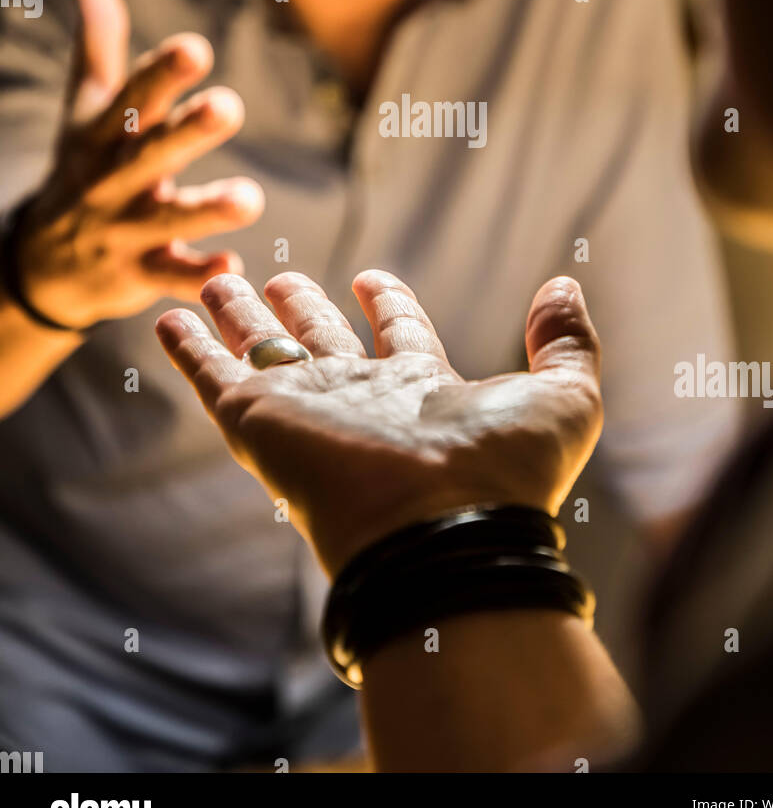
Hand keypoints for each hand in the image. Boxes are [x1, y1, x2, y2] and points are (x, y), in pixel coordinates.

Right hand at [16, 0, 263, 329]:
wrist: (40, 262)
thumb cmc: (82, 169)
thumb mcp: (84, 110)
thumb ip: (100, 47)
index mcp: (107, 132)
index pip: (135, 96)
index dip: (163, 73)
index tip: (196, 48)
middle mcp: (115, 178)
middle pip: (152, 152)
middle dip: (189, 131)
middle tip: (230, 107)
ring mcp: (125, 228)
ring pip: (167, 219)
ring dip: (207, 210)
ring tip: (250, 199)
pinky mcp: (138, 275)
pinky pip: (170, 276)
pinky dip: (198, 275)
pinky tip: (233, 268)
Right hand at [155, 269, 602, 577]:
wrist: (442, 531)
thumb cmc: (506, 474)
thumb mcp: (565, 397)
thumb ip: (567, 341)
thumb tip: (565, 285)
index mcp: (423, 390)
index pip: (398, 334)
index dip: (385, 301)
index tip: (370, 277)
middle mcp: (360, 399)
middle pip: (321, 341)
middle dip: (300, 307)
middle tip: (277, 276)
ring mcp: (306, 409)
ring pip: (264, 349)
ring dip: (240, 315)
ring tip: (217, 279)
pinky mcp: (258, 421)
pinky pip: (216, 374)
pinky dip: (190, 348)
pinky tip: (169, 320)